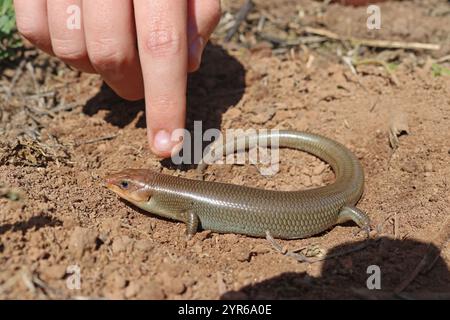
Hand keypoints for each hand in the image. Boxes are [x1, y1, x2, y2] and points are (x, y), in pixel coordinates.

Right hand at [14, 0, 220, 156]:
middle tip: (139, 86)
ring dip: (95, 65)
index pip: (162, 47)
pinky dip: (60, 44)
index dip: (164, 104)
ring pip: (71, 50)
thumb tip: (188, 63)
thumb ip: (199, 11)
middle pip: (112, 54)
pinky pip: (35, 34)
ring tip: (110, 44)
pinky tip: (80, 28)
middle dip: (131, 85)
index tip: (165, 147)